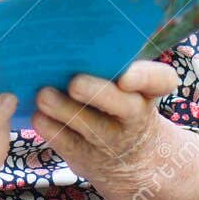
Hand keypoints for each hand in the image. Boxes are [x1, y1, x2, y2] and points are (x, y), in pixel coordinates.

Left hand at [32, 61, 179, 199]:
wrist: (127, 156)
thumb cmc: (117, 103)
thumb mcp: (126, 86)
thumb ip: (108, 65)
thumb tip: (68, 43)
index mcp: (147, 90)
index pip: (160, 80)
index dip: (144, 78)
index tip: (125, 78)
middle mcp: (134, 115)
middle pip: (123, 105)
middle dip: (98, 93)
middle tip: (74, 83)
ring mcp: (110, 139)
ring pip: (90, 126)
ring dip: (65, 110)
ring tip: (44, 95)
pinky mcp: (86, 156)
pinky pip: (67, 143)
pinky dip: (51, 129)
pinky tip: (38, 116)